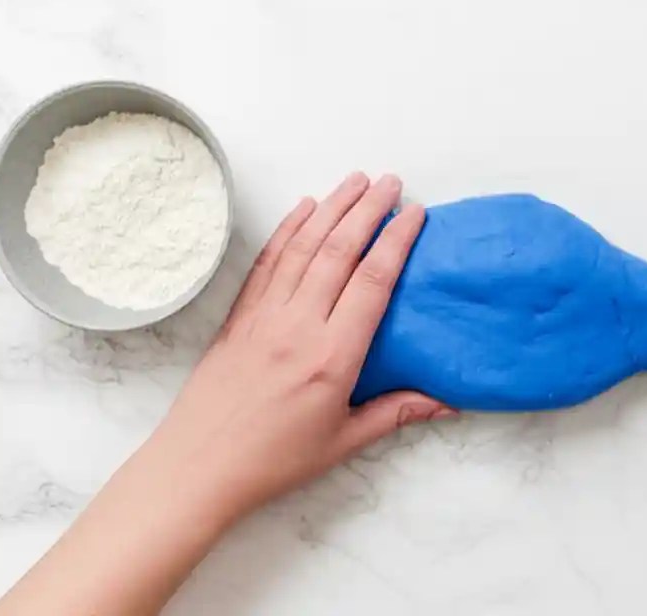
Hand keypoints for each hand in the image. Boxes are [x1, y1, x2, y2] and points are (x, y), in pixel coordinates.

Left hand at [153, 172, 453, 523]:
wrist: (198, 468)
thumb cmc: (274, 460)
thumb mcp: (343, 441)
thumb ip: (396, 413)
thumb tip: (449, 401)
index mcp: (332, 357)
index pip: (372, 283)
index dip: (396, 242)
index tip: (415, 213)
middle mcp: (298, 326)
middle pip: (338, 252)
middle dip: (367, 210)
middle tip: (391, 181)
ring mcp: (264, 317)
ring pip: (303, 247)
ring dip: (331, 208)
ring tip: (355, 180)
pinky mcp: (239, 317)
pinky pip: (268, 263)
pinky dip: (288, 230)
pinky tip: (304, 209)